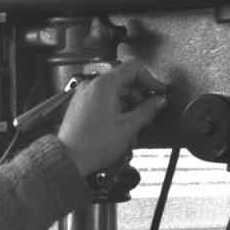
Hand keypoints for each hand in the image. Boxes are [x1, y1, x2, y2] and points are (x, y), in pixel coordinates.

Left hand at [56, 51, 168, 177]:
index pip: (134, 68)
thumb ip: (148, 110)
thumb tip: (159, 101)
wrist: (70, 160)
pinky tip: (122, 129)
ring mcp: (85, 95)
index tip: (159, 91)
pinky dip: (117, 112)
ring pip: (116, 94)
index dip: (151, 79)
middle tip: (149, 116)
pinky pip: (105, 102)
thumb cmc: (92, 146)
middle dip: (140, 100)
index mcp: (104, 85)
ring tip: (134, 129)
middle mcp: (92, 85)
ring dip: (130, 109)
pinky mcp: (82, 105)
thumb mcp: (128, 127)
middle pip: (126, 83)